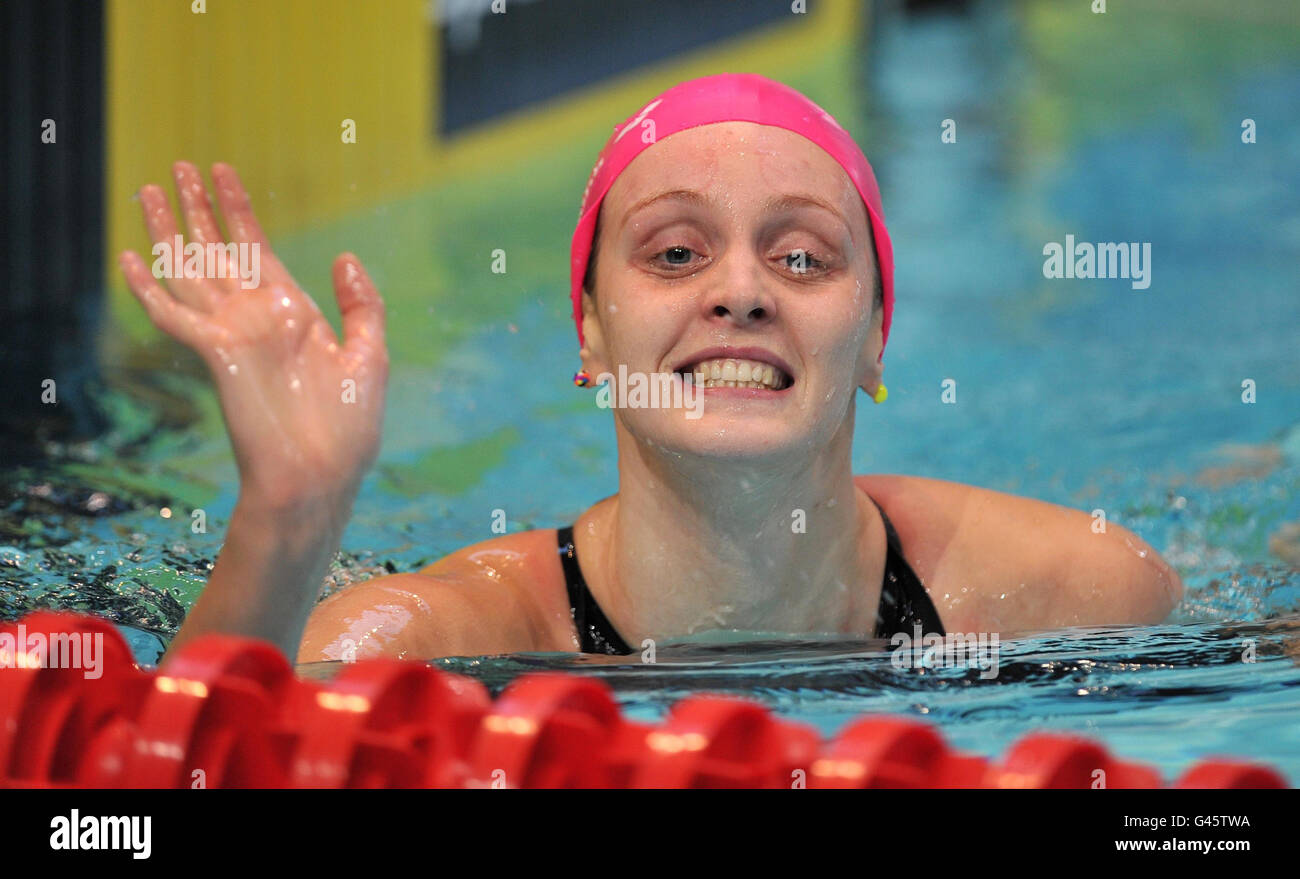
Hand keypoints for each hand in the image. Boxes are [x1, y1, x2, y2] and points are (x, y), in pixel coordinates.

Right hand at [119, 162, 388, 507]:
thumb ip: (362, 306)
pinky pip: (173, 315)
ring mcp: (232, 334)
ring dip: (169, 231)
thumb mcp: (370, 356)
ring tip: (148, 189)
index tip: (224, 173)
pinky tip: (128, 260)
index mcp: (293, 314)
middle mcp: (256, 318)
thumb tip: (345, 258)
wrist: (322, 475)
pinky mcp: (216, 353)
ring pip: (190, 270)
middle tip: (180, 164)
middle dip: (199, 208)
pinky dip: (148, 289)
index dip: (239, 211)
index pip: (257, 250)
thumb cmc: (349, 429)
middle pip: (218, 251)